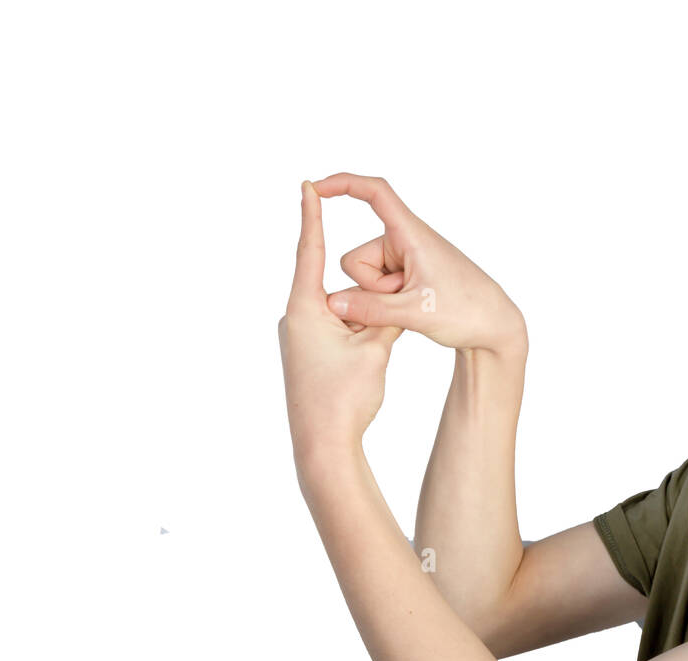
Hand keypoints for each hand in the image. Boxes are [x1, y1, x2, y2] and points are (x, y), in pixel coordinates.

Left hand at [279, 180, 402, 448]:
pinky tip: (364, 370)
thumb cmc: (345, 398)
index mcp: (305, 308)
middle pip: (338, 290)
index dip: (312, 217)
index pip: (309, 250)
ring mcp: (299, 340)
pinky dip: (357, 343)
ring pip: (344, 317)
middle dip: (366, 303)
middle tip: (376, 339)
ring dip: (365, 329)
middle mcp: (295, 319)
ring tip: (369, 364)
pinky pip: (339, 336)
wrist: (322, 447)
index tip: (307, 186)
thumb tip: (392, 303)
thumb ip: (385, 316)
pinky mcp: (306, 358)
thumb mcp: (376, 349)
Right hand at [311, 172, 527, 357]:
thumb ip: (372, 309)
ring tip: (416, 305)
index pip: (375, 193)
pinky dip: (384, 303)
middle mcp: (406, 241)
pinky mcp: (406, 276)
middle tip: (409, 300)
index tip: (316, 187)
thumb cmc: (467, 312)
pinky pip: (375, 288)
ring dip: (379, 298)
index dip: (343, 184)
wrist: (494, 327)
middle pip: (356, 259)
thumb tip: (333, 303)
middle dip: (369, 287)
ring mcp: (405, 260)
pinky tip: (412, 310)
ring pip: (363, 278)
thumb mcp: (416, 313)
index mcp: (412, 235)